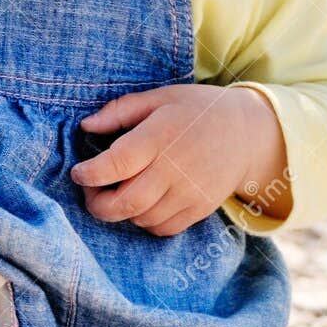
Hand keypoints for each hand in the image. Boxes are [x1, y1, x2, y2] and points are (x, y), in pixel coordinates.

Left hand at [70, 84, 266, 236]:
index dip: (90, 174)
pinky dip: (145, 221)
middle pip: (125, 203)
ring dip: (121, 212)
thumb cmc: (196, 110)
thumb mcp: (160, 98)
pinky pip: (162, 228)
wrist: (247, 133)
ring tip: (118, 193)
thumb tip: (86, 126)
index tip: (79, 172)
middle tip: (91, 191)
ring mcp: (190, 193)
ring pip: (141, 218)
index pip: (117, 164)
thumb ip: (120, 111)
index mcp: (161, 136)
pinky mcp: (199, 209)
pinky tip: (143, 203)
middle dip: (97, 204)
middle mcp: (175, 168)